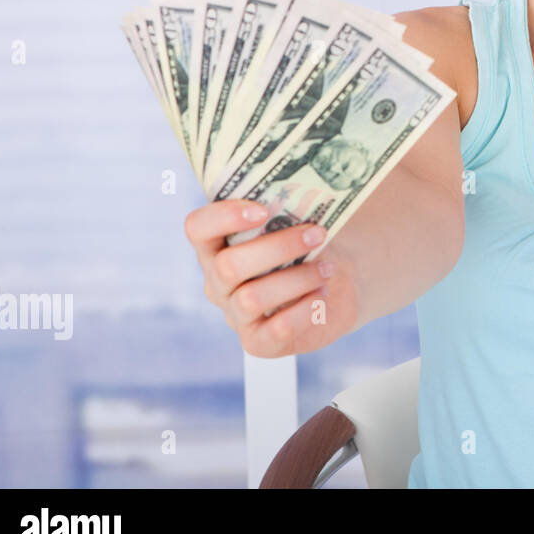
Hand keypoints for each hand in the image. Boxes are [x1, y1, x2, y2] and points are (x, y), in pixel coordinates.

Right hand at [184, 200, 360, 357]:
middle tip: (317, 234)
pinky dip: (305, 309)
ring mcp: (236, 314)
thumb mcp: (297, 224)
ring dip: (298, 278)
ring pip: (252, 298)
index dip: (223, 217)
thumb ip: (288, 209)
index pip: (198, 227)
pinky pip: (276, 330)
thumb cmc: (310, 247)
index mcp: (218, 246)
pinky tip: (323, 294)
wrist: (336, 284)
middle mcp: (218, 282)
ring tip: (328, 268)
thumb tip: (305, 191)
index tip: (263, 210)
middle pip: (228, 266)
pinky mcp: (259, 342)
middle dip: (278, 247)